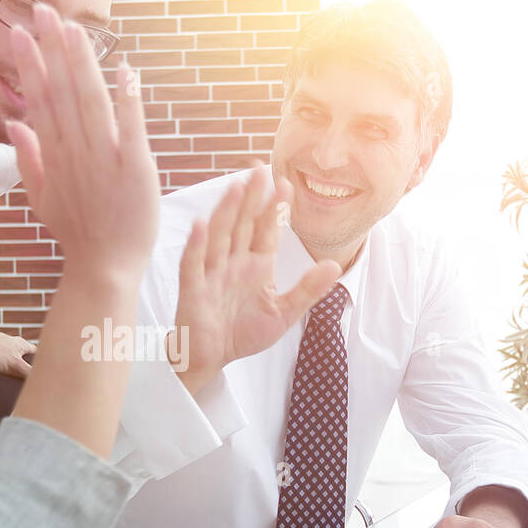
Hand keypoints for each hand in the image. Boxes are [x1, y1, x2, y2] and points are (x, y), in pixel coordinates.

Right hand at [4, 5, 158, 283]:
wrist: (104, 268)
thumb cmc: (77, 234)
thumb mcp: (41, 198)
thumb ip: (28, 157)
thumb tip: (14, 123)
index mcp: (53, 156)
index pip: (39, 101)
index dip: (30, 65)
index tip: (20, 33)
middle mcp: (75, 153)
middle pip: (61, 93)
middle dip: (51, 50)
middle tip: (43, 11)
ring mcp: (105, 160)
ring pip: (90, 103)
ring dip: (82, 64)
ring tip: (73, 29)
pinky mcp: (135, 170)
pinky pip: (130, 129)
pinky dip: (128, 101)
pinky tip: (126, 70)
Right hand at [173, 165, 340, 393]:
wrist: (211, 358)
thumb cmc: (242, 334)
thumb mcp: (283, 313)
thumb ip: (307, 290)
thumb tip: (334, 265)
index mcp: (255, 265)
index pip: (266, 230)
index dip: (275, 208)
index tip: (286, 183)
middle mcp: (233, 263)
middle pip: (242, 224)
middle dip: (251, 198)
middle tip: (259, 169)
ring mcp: (212, 273)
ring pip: (219, 237)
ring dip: (226, 213)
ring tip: (237, 188)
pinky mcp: (193, 289)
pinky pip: (193, 264)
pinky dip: (196, 245)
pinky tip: (200, 226)